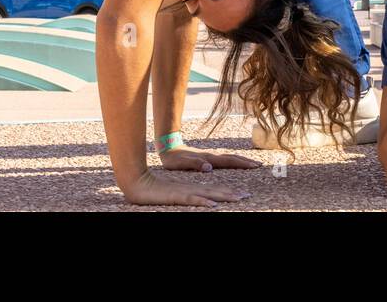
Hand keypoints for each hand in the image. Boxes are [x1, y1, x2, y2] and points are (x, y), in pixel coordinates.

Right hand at [120, 167, 251, 206]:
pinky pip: (192, 199)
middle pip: (216, 189)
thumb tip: (204, 201)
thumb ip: (189, 195)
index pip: (215, 188)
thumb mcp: (175, 193)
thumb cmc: (156, 189)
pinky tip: (213, 205)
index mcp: (193, 186)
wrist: (138, 182)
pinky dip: (203, 202)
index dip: (230, 190)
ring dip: (224, 196)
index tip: (244, 193)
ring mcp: (184, 190)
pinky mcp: (176, 196)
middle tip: (248, 195)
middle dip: (233, 192)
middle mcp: (192, 186)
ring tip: (238, 198)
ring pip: (208, 193)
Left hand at [158, 144, 259, 172]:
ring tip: (251, 163)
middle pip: (233, 157)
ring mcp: (210, 155)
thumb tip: (209, 168)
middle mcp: (212, 155)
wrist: (168, 146)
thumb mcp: (182, 163)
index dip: (242, 163)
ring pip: (229, 157)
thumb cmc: (174, 158)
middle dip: (246, 161)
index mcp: (209, 158)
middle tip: (259, 164)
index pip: (229, 161)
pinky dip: (233, 160)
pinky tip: (234, 162)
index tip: (255, 165)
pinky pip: (224, 158)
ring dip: (241, 160)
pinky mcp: (207, 156)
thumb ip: (196, 164)